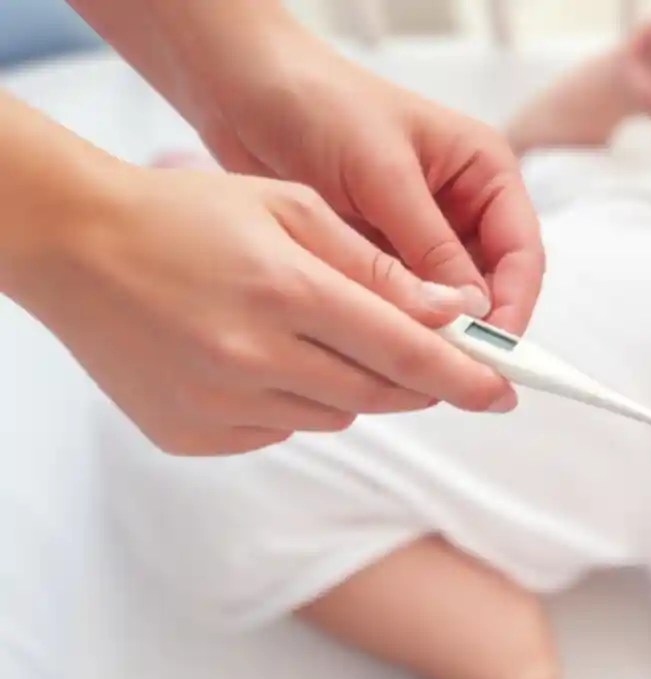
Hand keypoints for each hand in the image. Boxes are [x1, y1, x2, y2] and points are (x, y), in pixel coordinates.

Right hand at [21, 165, 514, 455]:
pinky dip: (294, 401)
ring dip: (353, 384)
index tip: (508, 392)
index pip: (404, 349)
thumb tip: (454, 312)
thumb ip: (377, 265)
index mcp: (284, 289)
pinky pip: (279, 430)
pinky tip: (261, 356)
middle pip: (378, 393)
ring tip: (315, 333)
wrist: (78, 247)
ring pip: (333, 415)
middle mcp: (252, 356)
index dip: (465, 374)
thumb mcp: (290, 208)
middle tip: (435, 361)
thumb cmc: (190, 213)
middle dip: (419, 381)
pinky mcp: (191, 434)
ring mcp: (217, 403)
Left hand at [195, 36, 543, 334]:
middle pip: (493, 285)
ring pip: (448, 302)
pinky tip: (381, 350)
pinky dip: (398, 325)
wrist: (241, 89)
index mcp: (484, 172)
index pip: (521, 252)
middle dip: (478, 329)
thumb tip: (473, 312)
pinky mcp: (382, 254)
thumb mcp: (382, 172)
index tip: (493, 352)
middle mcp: (463, 206)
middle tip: (453, 373)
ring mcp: (422, 234)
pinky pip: (404, 302)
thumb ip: (430, 244)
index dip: (514, 306)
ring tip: (414, 368)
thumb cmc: (319, 105)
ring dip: (435, 332)